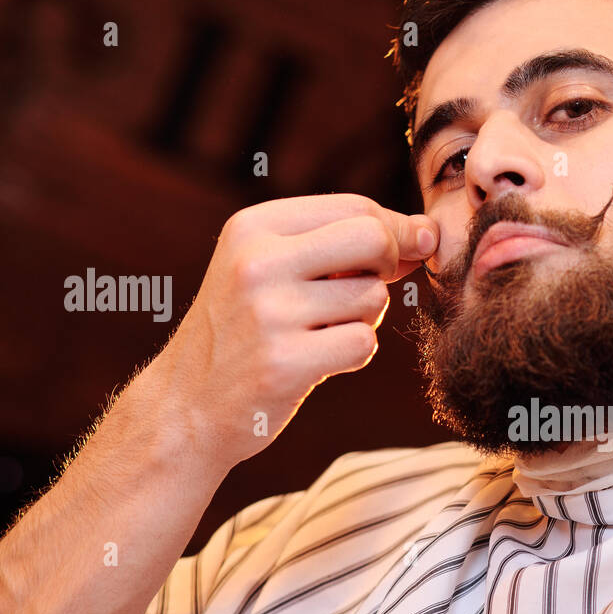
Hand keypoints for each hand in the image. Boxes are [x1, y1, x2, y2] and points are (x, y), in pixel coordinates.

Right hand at [141, 194, 437, 471]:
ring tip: (323, 331)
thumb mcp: (269, 270)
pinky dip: (354, 353)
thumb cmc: (243, 333)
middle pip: (372, 238)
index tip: (409, 250)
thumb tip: (426, 231)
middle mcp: (258, 263)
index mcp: (252, 228)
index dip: (395, 229)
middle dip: (391, 262)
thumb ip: (339, 246)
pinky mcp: (285, 363)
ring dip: (364, 318)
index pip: (355, 207)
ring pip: (373, 298)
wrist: (186, 406)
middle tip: (375, 286)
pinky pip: (363, 344)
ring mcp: (270, 314)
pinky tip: (319, 360)